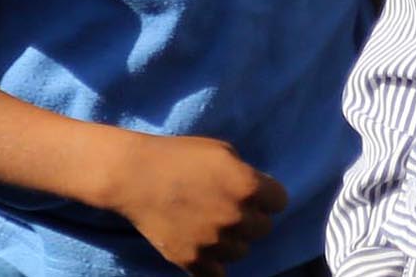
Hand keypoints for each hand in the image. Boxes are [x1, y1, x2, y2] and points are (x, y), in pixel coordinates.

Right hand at [100, 132, 285, 271]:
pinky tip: (208, 249)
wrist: (136, 177)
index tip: (255, 193)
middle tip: (231, 209)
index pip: (279, 202)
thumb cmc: (180, 156)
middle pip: (263, 228)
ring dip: (233, 240)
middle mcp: (235, 217)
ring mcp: (213, 242)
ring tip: (215, 226)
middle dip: (251, 218)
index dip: (267, 196)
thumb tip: (260, 192)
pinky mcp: (191, 260)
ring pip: (241, 251)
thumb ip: (246, 174)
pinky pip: (217, 274)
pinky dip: (214, 263)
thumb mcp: (223, 152)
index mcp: (247, 186)